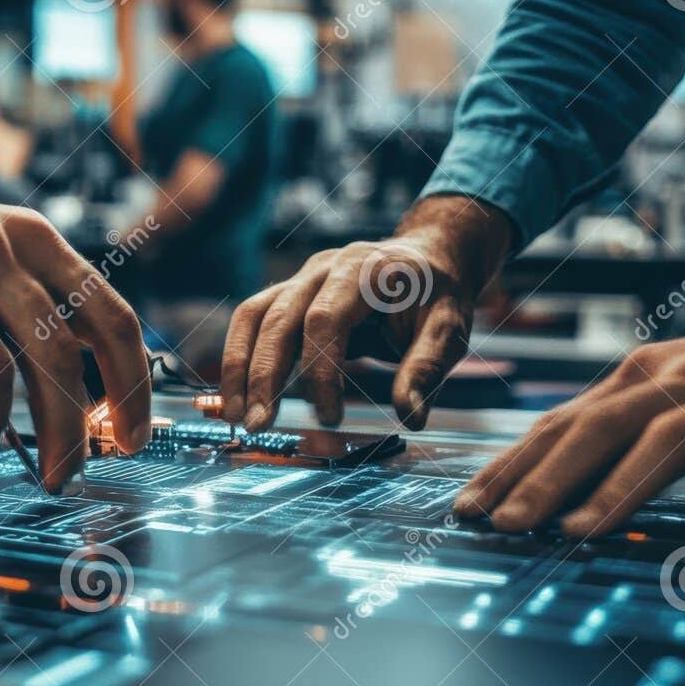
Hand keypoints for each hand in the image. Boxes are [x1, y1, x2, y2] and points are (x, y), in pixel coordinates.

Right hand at [221, 195, 511, 430]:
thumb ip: (427, 369)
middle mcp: (326, 267)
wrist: (426, 260)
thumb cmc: (436, 296)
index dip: (320, 370)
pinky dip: (239, 357)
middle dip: (264, 374)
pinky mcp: (289, 294)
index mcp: (366, 269)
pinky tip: (237, 396)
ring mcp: (302, 278)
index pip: (326, 318)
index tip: (329, 417)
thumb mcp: (449, 329)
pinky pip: (252, 320)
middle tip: (258, 425)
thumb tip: (411, 417)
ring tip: (235, 416)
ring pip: (254, 315)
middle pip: (279, 317)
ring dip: (239, 367)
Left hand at [453, 283, 684, 540]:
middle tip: (496, 525)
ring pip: (669, 443)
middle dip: (541, 479)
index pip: (561, 426)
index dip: (511, 467)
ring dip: (619, 488)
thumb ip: (629, 424)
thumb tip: (560, 480)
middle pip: (596, 430)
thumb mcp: (682, 382)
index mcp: (644, 377)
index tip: (464, 506)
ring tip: (576, 531)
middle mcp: (680, 381)